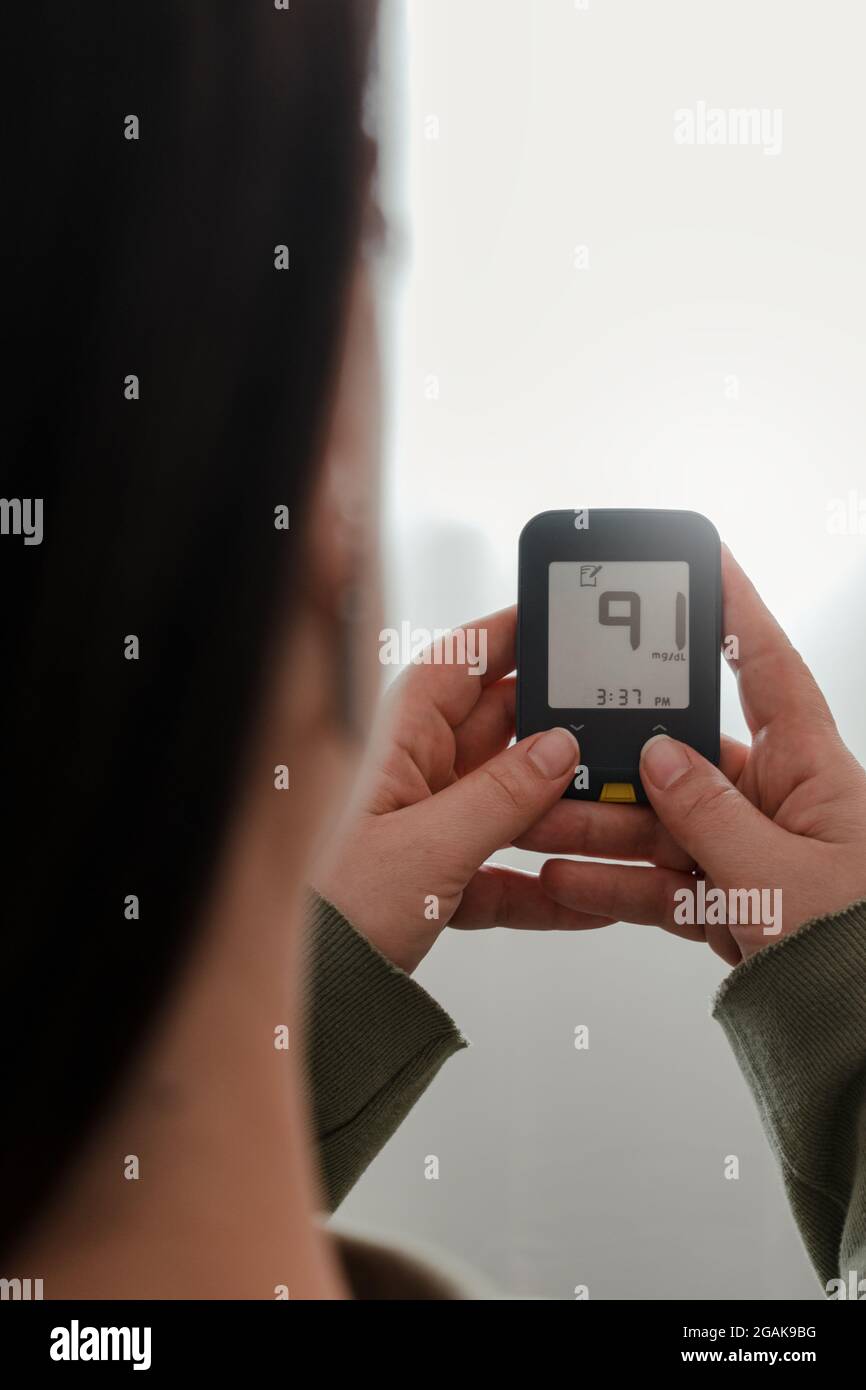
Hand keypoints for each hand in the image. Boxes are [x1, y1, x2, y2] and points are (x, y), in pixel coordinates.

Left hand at [312, 608, 620, 972]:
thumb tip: (560, 748)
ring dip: (560, 814)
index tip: (560, 621)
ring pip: (508, 804)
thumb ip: (500, 797)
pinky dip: (544, 889)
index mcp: (395, 744)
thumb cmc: (334, 913)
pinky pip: (504, 875)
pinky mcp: (438, 886)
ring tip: (618, 812)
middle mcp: (411, 778)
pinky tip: (587, 898)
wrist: (308, 1002)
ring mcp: (426, 831)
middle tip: (616, 724)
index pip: (458, 665)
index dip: (506, 635)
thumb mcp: (428, 848)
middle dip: (554, 730)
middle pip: (497, 732)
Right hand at [541, 547, 865, 964]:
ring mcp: (751, 857)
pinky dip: (615, 887)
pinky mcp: (728, 905)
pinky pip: (661, 885)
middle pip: (688, 759)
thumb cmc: (857, 955)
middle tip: (563, 742)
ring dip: (601, 828)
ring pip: (662, 825)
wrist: (861, 1043)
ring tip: (540, 825)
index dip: (738, 611)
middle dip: (622, 758)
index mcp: (814, 774)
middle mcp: (781, 805)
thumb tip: (660, 758)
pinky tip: (566, 881)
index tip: (703, 560)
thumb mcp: (781, 877)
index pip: (770, 670)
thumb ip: (710, 815)